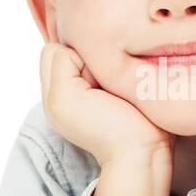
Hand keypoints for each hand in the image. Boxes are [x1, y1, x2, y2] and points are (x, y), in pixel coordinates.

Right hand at [38, 41, 174, 169]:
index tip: (109, 81)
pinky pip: (63, 54)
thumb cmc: (144, 123)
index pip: (57, 55)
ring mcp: (53, 100)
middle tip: (107, 83)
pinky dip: (87, 62)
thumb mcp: (115, 91)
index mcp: (64, 102)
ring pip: (57, 50)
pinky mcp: (61, 96)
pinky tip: (106, 89)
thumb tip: (101, 41)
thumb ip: (97, 71)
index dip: (82, 56)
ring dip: (85, 59)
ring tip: (107, 88)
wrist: (143, 154)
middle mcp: (52, 102)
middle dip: (80, 54)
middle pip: (53, 50)